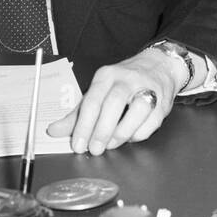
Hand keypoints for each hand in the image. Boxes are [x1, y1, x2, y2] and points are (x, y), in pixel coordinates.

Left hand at [46, 49, 183, 154]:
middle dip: (102, 131)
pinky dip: (139, 134)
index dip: (83, 126)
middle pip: (113, 105)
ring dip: (122, 132)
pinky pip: (151, 122)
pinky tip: (129, 137)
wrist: (158, 67)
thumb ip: (77, 114)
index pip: (92, 101)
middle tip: (95, 149)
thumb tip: (54, 131)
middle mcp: (127, 79)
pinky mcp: (163, 102)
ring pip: (137, 110)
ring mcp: (147, 89)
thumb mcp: (97, 92)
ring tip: (111, 144)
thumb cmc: (122, 83)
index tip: (78, 145)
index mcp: (106, 75)